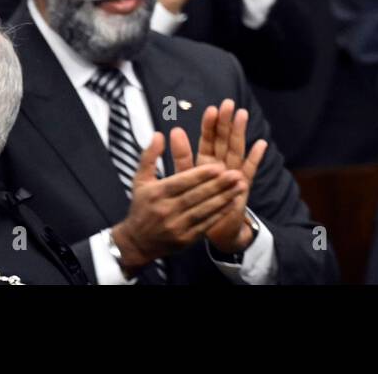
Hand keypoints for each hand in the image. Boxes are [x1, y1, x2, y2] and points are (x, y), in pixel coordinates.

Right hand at [110, 129, 246, 272]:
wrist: (137, 243)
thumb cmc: (141, 206)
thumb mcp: (140, 180)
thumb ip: (150, 156)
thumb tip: (158, 134)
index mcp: (155, 194)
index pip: (181, 183)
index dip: (200, 175)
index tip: (218, 166)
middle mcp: (165, 211)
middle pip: (195, 197)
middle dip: (217, 186)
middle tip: (235, 174)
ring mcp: (176, 227)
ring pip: (203, 211)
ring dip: (224, 198)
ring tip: (240, 185)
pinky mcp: (185, 240)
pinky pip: (205, 225)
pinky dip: (220, 214)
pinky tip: (233, 203)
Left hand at [184, 98, 267, 253]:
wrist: (211, 228)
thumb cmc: (196, 203)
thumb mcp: (184, 179)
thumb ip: (181, 157)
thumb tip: (173, 130)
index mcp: (206, 162)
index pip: (208, 139)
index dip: (209, 125)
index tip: (211, 109)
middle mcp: (221, 164)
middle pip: (224, 140)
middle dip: (226, 122)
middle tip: (228, 103)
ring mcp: (233, 173)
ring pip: (236, 149)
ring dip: (240, 133)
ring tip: (242, 114)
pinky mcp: (243, 186)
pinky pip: (250, 170)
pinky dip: (255, 157)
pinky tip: (261, 144)